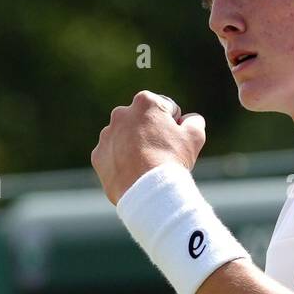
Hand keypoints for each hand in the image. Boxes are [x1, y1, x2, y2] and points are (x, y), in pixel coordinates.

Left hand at [91, 91, 206, 205]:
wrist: (148, 191)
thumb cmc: (172, 161)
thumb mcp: (195, 137)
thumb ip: (194, 121)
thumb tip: (190, 120)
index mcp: (144, 102)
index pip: (164, 108)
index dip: (173, 124)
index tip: (174, 140)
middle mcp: (121, 114)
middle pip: (141, 122)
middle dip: (150, 134)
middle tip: (160, 155)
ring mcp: (106, 135)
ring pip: (124, 139)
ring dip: (134, 148)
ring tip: (146, 167)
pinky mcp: (98, 156)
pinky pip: (111, 157)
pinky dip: (121, 163)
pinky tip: (133, 174)